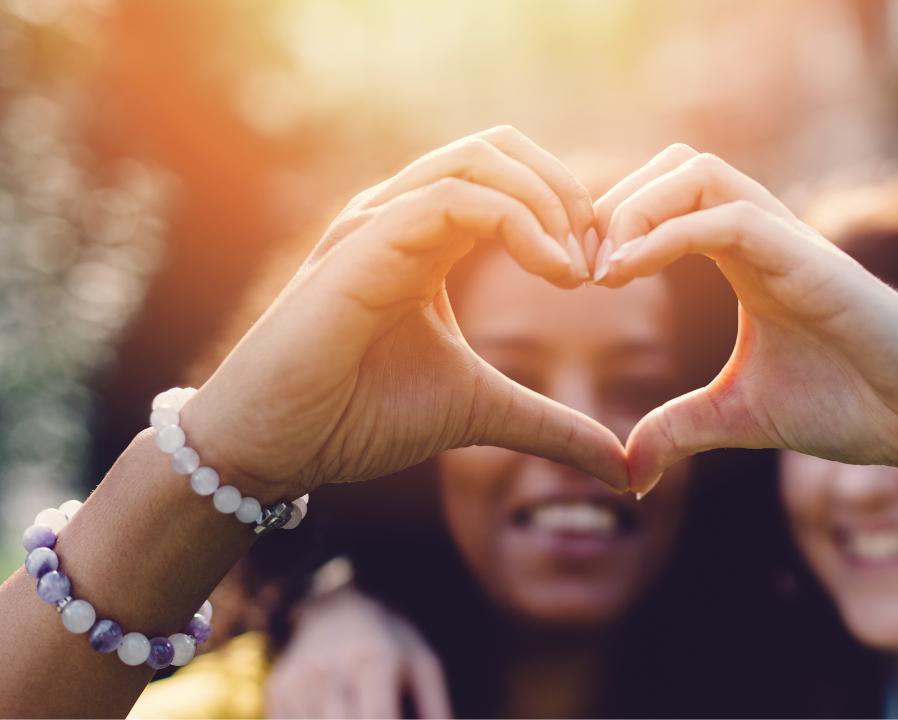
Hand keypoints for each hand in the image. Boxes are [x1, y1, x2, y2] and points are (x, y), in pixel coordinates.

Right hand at [183, 127, 628, 498]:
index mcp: (427, 240)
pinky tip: (552, 272)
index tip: (604, 273)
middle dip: (566, 191)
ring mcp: (378, 222)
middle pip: (499, 147)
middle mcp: (402, 216)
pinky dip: (517, 222)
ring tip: (577, 268)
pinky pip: (453, 198)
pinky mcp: (364, 244)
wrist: (275, 447)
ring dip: (547, 201)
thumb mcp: (481, 413)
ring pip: (480, 158)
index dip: (568, 211)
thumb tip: (622, 468)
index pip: (508, 178)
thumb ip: (550, 426)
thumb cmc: (358, 418)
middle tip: (601, 256)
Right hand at [266, 586, 450, 718]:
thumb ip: (436, 709)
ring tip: (360, 715)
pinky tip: (338, 714)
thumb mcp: (423, 664)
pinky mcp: (276, 693)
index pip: (377, 719)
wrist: (335, 609)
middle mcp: (327, 671)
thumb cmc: (389, 642)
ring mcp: (296, 684)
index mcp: (371, 661)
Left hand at [594, 145, 897, 492]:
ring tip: (602, 268)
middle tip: (581, 268)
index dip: (611, 225)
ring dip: (635, 207)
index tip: (576, 279)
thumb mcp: (740, 416)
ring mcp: (790, 241)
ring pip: (699, 171)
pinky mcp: (813, 261)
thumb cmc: (853, 406)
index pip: (667, 200)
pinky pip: (730, 218)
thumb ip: (680, 428)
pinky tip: (627, 272)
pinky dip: (668, 233)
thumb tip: (628, 472)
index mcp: (747, 259)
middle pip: (675, 165)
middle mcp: (765, 236)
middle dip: (614, 203)